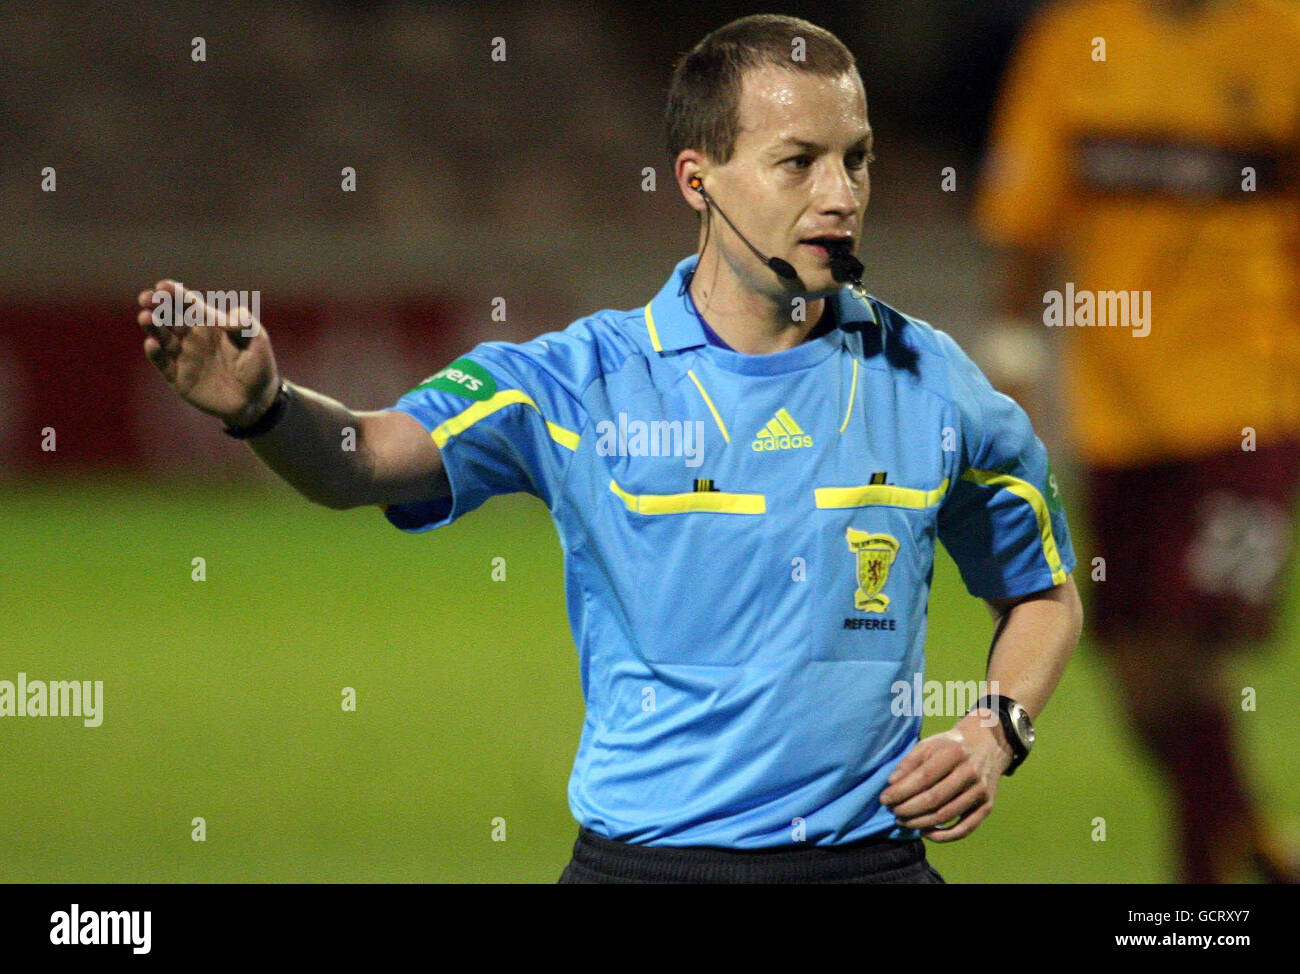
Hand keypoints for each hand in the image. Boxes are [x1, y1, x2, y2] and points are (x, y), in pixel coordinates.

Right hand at [135, 280, 279, 426]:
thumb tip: (224, 318)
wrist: (256, 400)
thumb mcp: (258, 340)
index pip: (188, 304)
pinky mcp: (178, 378)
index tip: (163, 286)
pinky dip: (155, 354)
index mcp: (209, 323)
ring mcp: (183, 357)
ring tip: (146, 317)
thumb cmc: (259, 366)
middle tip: (147, 298)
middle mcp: (192, 337)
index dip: (175, 294)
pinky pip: (163, 364)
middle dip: (157, 306)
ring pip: (162, 338)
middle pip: (170, 317)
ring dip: (153, 327)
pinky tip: (152, 344)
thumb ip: (245, 323)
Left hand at [879, 710, 1013, 841]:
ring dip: (920, 823)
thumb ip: (909, 762)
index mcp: (954, 753)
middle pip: (934, 799)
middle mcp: (970, 772)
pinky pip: (965, 828)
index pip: (923, 778)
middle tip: (892, 812)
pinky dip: (943, 836)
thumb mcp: (929, 744)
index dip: (901, 792)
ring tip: (902, 821)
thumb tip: (891, 784)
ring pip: (946, 815)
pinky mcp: (987, 806)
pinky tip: (925, 832)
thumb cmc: (950, 745)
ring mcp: (981, 791)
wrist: (988, 744)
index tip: (884, 799)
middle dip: (907, 809)